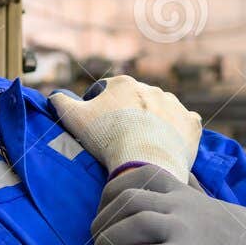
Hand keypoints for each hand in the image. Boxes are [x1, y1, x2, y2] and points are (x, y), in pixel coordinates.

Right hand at [49, 75, 201, 179]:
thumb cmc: (107, 137)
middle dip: (128, 114)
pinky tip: (169, 144)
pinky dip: (178, 132)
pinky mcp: (192, 123)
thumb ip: (60, 103)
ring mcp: (174, 105)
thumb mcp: (74, 118)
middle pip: (135, 100)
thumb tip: (54, 96)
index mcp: (123, 84)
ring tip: (145, 144)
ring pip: (162, 110)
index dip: (98, 107)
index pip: (106, 91)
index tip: (96, 125)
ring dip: (154, 122)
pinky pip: (185, 124)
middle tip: (120, 138)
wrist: (144, 160)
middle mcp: (151, 88)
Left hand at [86, 165, 245, 244]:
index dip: (113, 190)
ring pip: (130, 223)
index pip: (141, 175)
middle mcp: (184, 206)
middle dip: (103, 217)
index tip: (104, 208)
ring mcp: (185, 231)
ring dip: (104, 238)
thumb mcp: (219, 208)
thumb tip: (187, 183)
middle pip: (128, 199)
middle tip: (94, 237)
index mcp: (189, 194)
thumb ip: (197, 196)